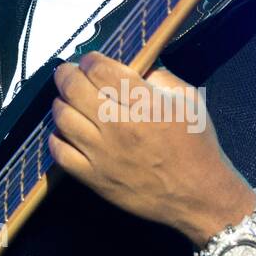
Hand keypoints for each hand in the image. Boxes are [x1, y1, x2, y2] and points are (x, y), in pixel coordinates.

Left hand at [49, 53, 255, 246]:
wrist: (198, 196)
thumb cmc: (197, 146)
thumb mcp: (189, 100)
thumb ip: (159, 77)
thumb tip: (132, 66)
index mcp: (145, 104)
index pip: (99, 70)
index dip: (89, 59)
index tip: (89, 61)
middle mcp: (120, 126)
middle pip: (74, 89)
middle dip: (66, 74)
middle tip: (67, 73)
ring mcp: (103, 155)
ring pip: (62, 118)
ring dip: (60, 103)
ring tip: (67, 101)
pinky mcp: (94, 179)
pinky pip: (60, 152)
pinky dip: (57, 137)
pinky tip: (67, 132)